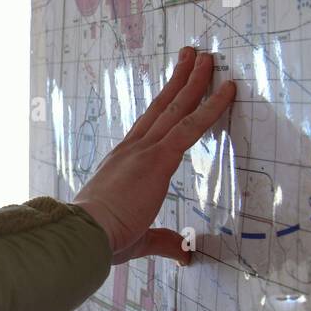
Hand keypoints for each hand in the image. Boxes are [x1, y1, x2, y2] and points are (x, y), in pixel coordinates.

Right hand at [73, 46, 235, 265]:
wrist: (83, 235)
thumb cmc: (100, 238)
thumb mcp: (139, 239)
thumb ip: (164, 241)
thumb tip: (184, 254)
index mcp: (123, 163)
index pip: (149, 126)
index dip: (164, 103)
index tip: (173, 85)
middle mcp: (132, 149)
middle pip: (162, 106)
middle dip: (179, 79)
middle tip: (191, 56)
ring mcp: (144, 151)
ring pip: (176, 108)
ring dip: (194, 80)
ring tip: (205, 58)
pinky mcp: (157, 159)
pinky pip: (190, 127)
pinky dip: (212, 107)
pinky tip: (228, 91)